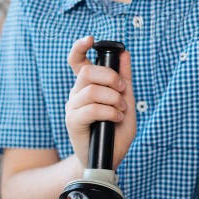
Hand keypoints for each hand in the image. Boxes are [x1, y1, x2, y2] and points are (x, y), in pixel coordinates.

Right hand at [65, 36, 135, 170]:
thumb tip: (125, 53)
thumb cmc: (116, 131)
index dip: (80, 47)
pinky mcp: (73, 122)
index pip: (77, 61)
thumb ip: (124, 78)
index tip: (90, 39)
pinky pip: (91, 109)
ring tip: (121, 110)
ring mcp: (72, 108)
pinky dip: (110, 112)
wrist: (109, 159)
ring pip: (91, 90)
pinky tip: (117, 118)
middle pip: (87, 72)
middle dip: (110, 77)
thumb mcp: (126, 101)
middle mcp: (76, 94)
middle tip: (122, 90)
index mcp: (87, 86)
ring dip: (113, 98)